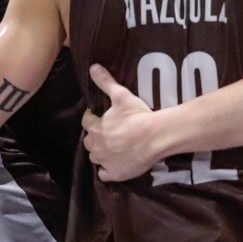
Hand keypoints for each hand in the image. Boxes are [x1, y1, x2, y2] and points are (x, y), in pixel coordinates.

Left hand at [81, 65, 157, 180]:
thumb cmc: (138, 115)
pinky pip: (104, 174)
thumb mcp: (121, 95)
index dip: (93, 118)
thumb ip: (106, 82)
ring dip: (100, 152)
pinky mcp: (115, 174)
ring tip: (112, 147)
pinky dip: (106, 169)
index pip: (87, 121)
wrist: (155, 137)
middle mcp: (96, 146)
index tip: (100, 116)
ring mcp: (105, 161)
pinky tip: (114, 164)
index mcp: (96, 127)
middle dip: (95, 136)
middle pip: (89, 141)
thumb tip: (93, 67)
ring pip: (95, 157)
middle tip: (109, 132)